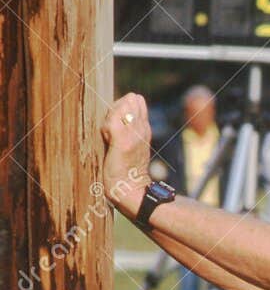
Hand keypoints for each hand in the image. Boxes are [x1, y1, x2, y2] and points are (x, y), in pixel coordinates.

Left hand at [101, 93, 151, 216]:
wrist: (131, 189)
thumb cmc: (126, 170)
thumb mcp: (132, 144)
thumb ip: (128, 128)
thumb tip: (115, 114)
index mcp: (145, 127)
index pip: (135, 100)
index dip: (121, 106)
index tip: (117, 123)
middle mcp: (142, 128)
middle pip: (128, 100)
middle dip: (115, 109)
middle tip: (112, 130)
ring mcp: (134, 134)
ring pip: (119, 107)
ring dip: (110, 118)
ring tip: (110, 137)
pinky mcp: (123, 141)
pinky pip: (110, 121)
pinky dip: (105, 129)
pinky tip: (107, 141)